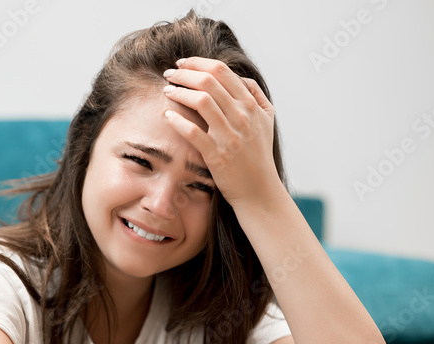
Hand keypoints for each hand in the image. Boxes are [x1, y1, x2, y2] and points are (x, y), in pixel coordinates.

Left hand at [161, 56, 281, 211]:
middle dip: (184, 73)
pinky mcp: (217, 156)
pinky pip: (193, 132)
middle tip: (169, 74)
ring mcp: (230, 136)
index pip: (221, 71)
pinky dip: (178, 121)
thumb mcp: (267, 121)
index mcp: (251, 106)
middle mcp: (242, 117)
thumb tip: (239, 78)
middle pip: (208, 82)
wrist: (259, 191)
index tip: (182, 64)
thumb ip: (256, 95)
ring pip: (201, 101)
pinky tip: (168, 116)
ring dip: (179, 92)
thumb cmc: (259, 155)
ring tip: (167, 91)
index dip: (197, 62)